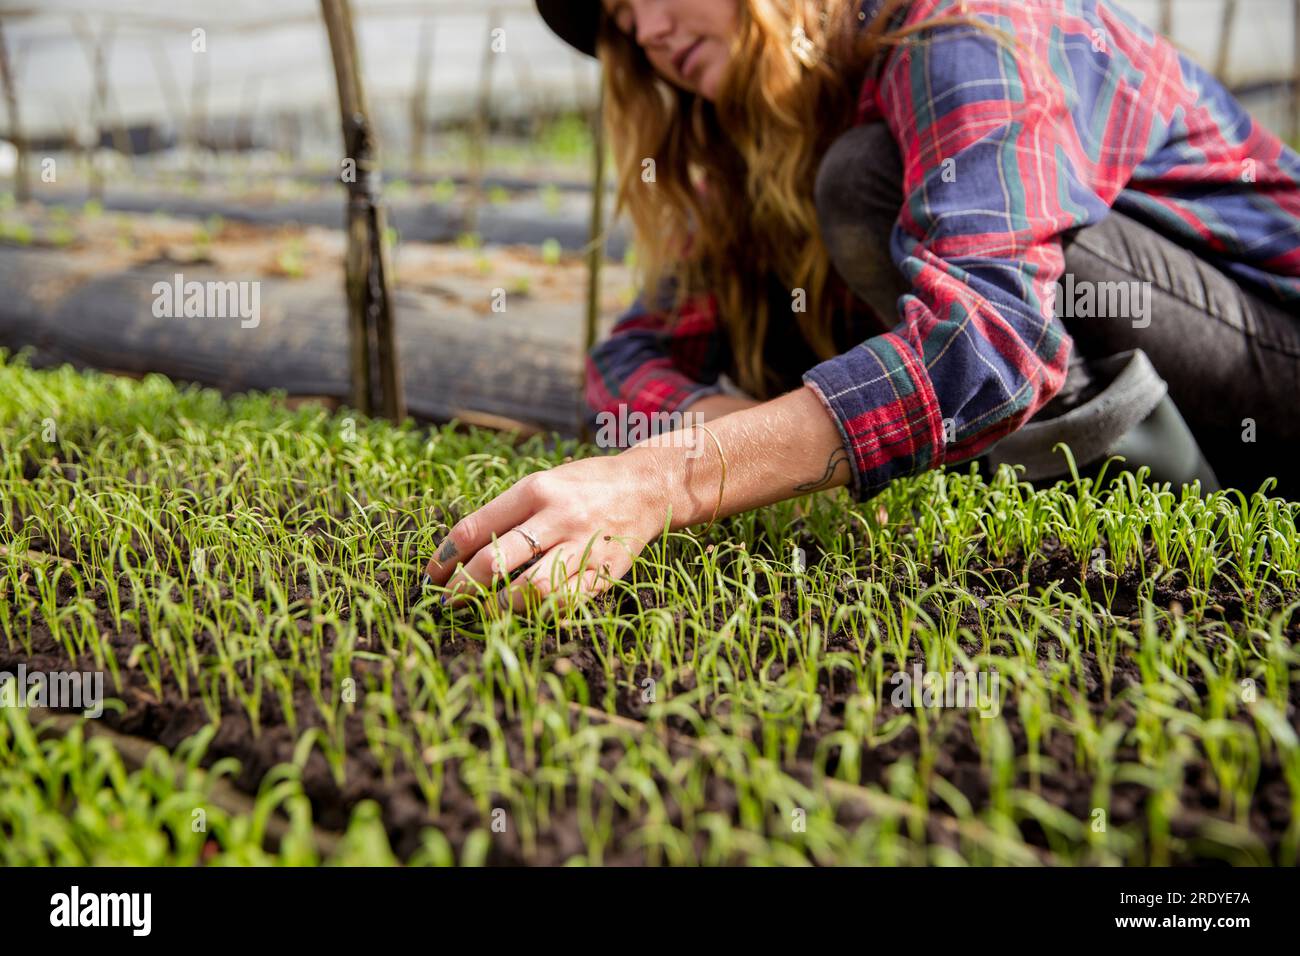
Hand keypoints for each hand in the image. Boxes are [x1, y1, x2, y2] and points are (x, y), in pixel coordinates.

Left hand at [423, 451, 673, 612]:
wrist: (646, 488)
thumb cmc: (584, 486)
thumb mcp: (542, 484)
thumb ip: (506, 513)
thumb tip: (458, 554)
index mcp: (536, 491)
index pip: (475, 528)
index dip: (445, 557)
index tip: (431, 576)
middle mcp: (558, 517)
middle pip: (496, 560)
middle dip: (462, 587)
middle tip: (448, 602)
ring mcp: (583, 547)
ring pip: (531, 588)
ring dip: (498, 607)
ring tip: (485, 611)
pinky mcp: (605, 573)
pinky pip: (566, 603)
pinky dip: (540, 614)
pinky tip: (526, 615)